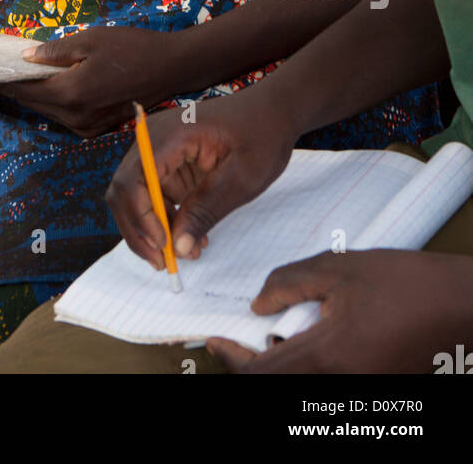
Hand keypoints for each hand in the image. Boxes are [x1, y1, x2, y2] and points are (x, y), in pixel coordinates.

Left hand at [0, 27, 187, 137]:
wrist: (171, 68)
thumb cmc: (132, 48)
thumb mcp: (91, 40)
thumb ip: (55, 52)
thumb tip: (25, 57)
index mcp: (70, 93)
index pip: (23, 89)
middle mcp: (74, 116)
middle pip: (32, 103)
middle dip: (10, 88)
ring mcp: (85, 126)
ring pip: (45, 110)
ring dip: (28, 94)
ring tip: (8, 77)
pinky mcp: (95, 127)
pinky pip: (62, 114)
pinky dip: (48, 100)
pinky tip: (41, 85)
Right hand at [105, 91, 295, 268]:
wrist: (272, 110)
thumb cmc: (262, 135)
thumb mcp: (242, 178)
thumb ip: (206, 210)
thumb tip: (178, 247)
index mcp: (170, 135)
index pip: (134, 179)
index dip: (142, 217)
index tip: (165, 246)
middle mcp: (154, 138)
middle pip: (125, 190)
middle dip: (140, 230)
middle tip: (165, 263)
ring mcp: (158, 149)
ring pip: (135, 196)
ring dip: (152, 228)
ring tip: (186, 251)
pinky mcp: (167, 160)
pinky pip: (154, 194)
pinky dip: (165, 219)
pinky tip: (190, 236)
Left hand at [207, 249, 472, 373]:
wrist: (461, 306)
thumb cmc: (405, 284)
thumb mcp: (339, 268)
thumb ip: (289, 284)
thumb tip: (257, 305)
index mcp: (326, 358)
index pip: (259, 374)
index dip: (229, 359)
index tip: (212, 338)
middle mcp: (339, 386)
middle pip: (276, 386)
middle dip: (251, 364)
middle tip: (239, 336)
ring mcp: (358, 392)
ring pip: (300, 387)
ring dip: (279, 366)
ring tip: (277, 332)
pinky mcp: (373, 389)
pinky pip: (325, 385)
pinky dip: (306, 367)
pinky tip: (311, 338)